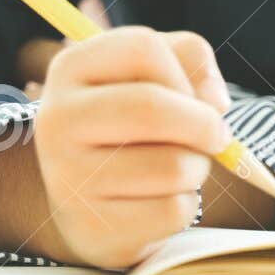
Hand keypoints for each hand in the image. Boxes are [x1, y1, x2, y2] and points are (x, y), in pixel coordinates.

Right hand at [33, 26, 232, 269]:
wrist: (87, 200)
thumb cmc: (131, 125)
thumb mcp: (151, 74)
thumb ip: (189, 60)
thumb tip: (214, 101)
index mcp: (70, 68)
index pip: (143, 49)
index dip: (186, 74)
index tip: (195, 97)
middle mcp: (58, 119)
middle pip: (153, 107)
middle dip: (205, 124)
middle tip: (216, 137)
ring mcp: (68, 177)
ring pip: (172, 166)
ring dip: (198, 168)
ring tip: (182, 167)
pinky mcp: (92, 226)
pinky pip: (171, 211)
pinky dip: (185, 205)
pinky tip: (163, 198)